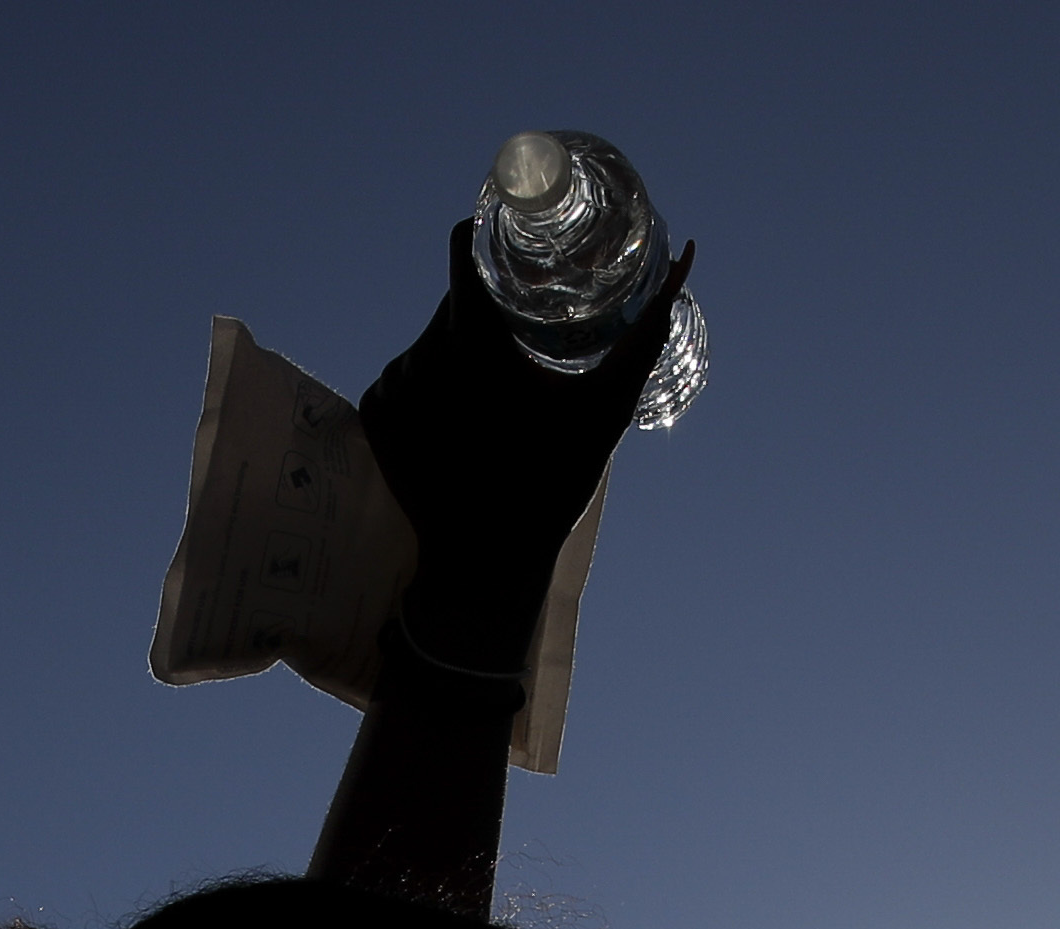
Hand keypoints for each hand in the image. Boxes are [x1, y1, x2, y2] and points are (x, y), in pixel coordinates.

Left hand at [354, 220, 695, 676]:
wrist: (485, 561)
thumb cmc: (554, 482)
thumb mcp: (607, 406)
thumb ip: (648, 332)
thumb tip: (686, 257)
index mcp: (473, 340)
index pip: (463, 251)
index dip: (485, 236)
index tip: (507, 239)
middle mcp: (422, 352)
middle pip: (451, 300)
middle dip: (483, 311)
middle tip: (518, 338)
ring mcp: (392, 383)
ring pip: (426, 338)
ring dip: (454, 349)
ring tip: (492, 392)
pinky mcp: (372, 411)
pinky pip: (402, 374)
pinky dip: (427, 384)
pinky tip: (457, 417)